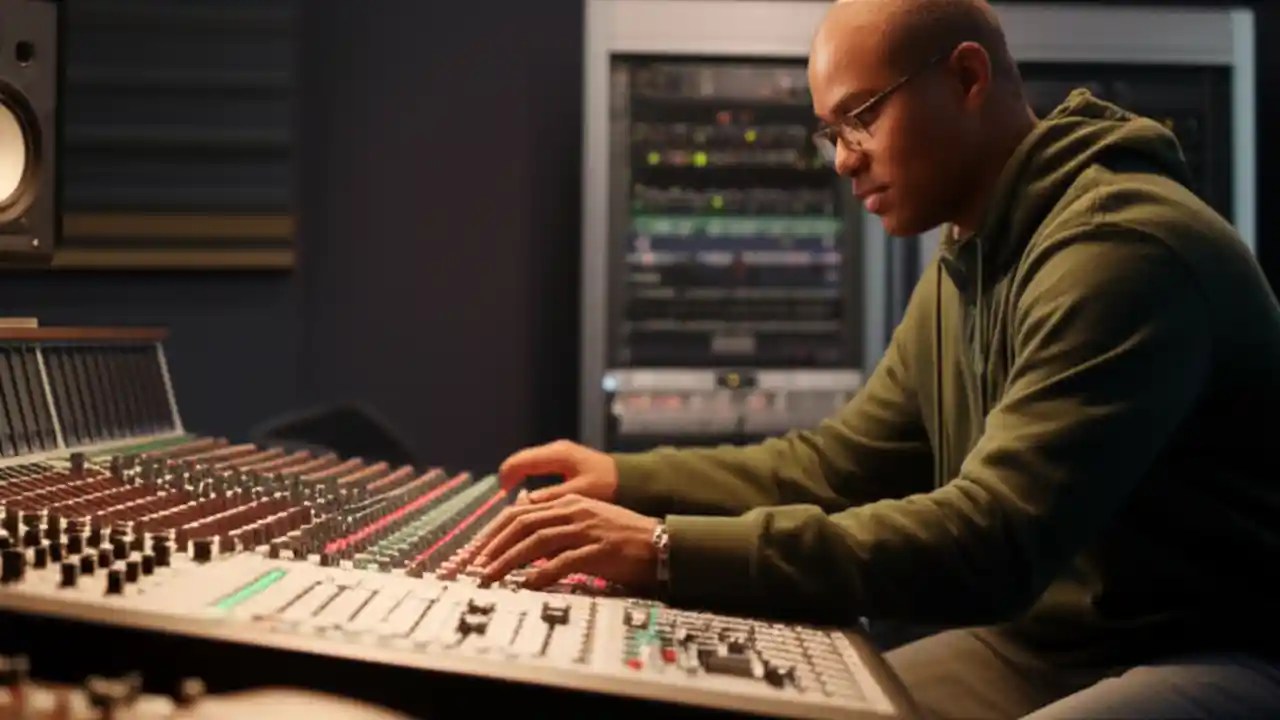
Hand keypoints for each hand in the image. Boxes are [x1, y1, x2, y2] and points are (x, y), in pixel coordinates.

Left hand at [472, 493, 659, 591]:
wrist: (659, 543)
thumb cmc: (621, 537)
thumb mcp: (586, 522)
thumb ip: (557, 524)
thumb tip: (525, 536)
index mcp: (568, 502)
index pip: (520, 512)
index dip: (493, 531)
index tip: (476, 551)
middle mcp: (574, 511)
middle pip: (522, 524)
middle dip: (493, 546)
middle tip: (474, 566)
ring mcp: (586, 529)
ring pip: (536, 542)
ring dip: (509, 561)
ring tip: (491, 578)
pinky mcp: (599, 550)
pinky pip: (563, 562)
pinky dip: (542, 574)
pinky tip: (527, 585)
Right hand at [498, 439, 618, 503]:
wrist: (632, 479)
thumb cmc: (608, 486)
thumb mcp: (579, 493)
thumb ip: (550, 498)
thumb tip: (522, 503)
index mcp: (556, 455)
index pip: (519, 462)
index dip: (505, 481)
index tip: (502, 501)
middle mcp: (554, 450)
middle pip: (519, 462)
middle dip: (509, 482)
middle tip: (505, 506)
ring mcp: (558, 453)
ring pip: (527, 465)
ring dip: (518, 482)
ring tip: (515, 506)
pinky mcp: (563, 461)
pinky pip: (537, 468)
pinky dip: (529, 481)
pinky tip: (531, 501)